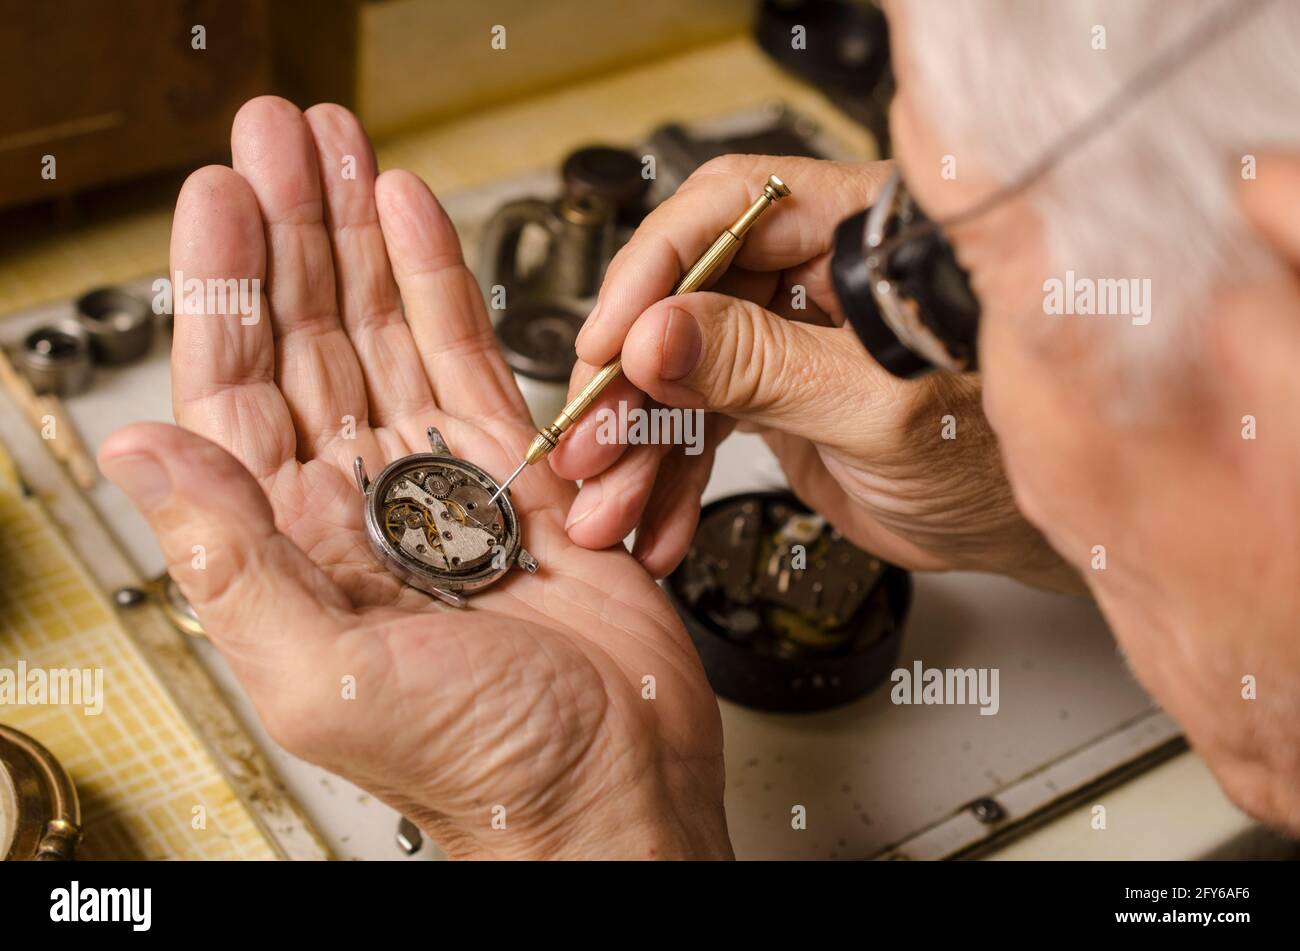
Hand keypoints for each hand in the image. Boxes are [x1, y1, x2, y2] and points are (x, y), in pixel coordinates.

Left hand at [98, 97, 731, 858]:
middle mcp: (357, 502)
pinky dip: (441, 285)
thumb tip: (147, 452)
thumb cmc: (485, 764)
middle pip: (304, 339)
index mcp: (294, 547)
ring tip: (338, 152)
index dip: (222, 288)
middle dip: (289, 232)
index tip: (222, 200)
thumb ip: (232, 561)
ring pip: (380, 333)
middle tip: (280, 139)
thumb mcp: (325, 677)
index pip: (233, 389)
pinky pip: (468, 358)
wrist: (611, 784)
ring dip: (355, 239)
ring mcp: (439, 479)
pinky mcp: (518, 471)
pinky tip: (414, 222)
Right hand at [552, 155, 1078, 591]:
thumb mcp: (876, 409)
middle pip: (688, 294)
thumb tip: (658, 335)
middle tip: (591, 442)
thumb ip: (765, 368)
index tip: (609, 339)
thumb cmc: (993, 455)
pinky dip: (670, 476)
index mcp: (862, 229)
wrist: (1008, 536)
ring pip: (681, 370)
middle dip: (631, 381)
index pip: (732, 207)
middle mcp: (817, 268)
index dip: (657, 266)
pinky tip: (653, 521)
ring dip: (639, 444)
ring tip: (608, 507)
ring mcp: (787, 333)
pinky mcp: (770, 393)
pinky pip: (698, 424)